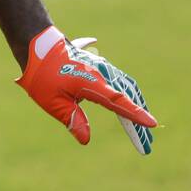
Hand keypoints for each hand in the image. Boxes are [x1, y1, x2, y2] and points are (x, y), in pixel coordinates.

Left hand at [15, 26, 157, 153]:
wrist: (37, 46)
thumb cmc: (42, 75)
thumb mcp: (52, 102)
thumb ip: (72, 120)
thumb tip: (86, 140)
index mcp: (92, 83)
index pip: (118, 102)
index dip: (135, 114)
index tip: (152, 124)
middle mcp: (102, 74)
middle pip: (127, 99)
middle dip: (138, 122)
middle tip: (147, 145)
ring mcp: (102, 69)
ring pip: (126, 89)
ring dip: (136, 108)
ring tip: (144, 128)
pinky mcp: (99, 68)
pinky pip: (119, 83)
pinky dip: (128, 96)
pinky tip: (134, 103)